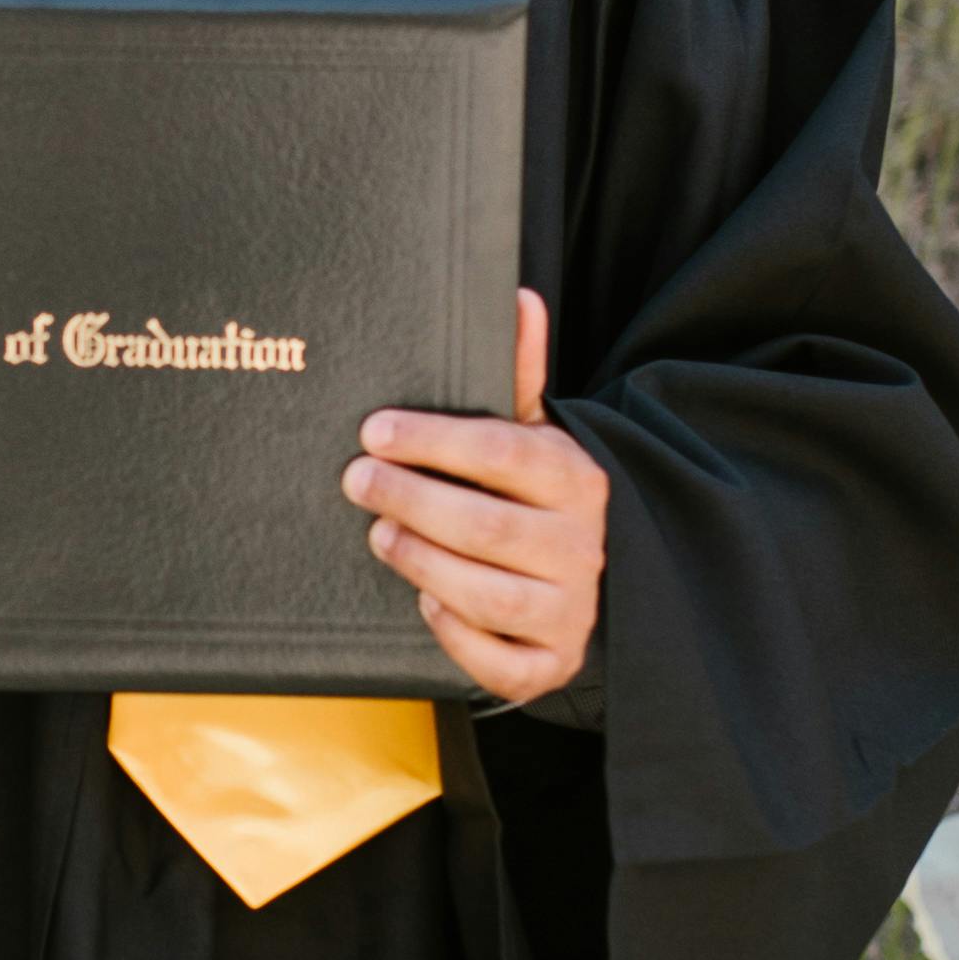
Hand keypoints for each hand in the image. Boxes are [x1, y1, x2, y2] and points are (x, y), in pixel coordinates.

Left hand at [345, 288, 606, 711]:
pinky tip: (425, 603)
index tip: (373, 432)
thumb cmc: (541, 499)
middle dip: (411, 501)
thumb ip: (519, 374)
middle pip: (487, 526)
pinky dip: (456, 635)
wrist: (601, 580)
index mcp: (577, 479)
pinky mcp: (554, 663)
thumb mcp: (537, 435)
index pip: (504, 453)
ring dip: (422, 563)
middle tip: (357, 482)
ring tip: (380, 534)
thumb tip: (516, 296)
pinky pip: (500, 662)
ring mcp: (572, 609)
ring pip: (488, 595)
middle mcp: (583, 545)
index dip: (433, 441)